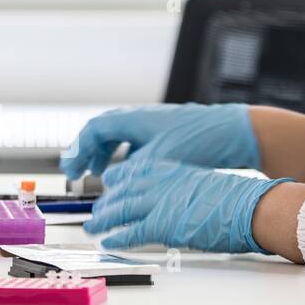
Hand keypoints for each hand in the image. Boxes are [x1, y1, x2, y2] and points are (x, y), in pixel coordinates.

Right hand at [61, 103, 258, 179]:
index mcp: (134, 119)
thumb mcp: (157, 160)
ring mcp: (153, 125)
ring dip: (105, 155)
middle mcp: (140, 119)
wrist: (233, 132)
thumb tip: (111, 186)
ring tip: (99, 174)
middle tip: (77, 172)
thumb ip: (131, 173)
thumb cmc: (198, 140)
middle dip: (87, 153)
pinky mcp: (165, 134)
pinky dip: (124, 157)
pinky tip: (128, 174)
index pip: (94, 130)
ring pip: (118, 137)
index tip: (71, 170)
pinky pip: (134, 143)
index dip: (78, 150)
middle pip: (102, 132)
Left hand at [84, 159, 291, 252]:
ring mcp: (158, 203)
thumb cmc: (236, 198)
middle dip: (105, 204)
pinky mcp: (162, 225)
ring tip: (92, 229)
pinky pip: (131, 233)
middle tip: (95, 214)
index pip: (133, 170)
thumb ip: (182, 188)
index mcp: (171, 169)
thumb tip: (177, 201)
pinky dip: (117, 239)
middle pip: (121, 191)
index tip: (109, 185)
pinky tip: (108, 244)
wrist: (251, 206)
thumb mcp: (202, 182)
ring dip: (103, 221)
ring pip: (119, 210)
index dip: (117, 180)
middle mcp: (159, 182)